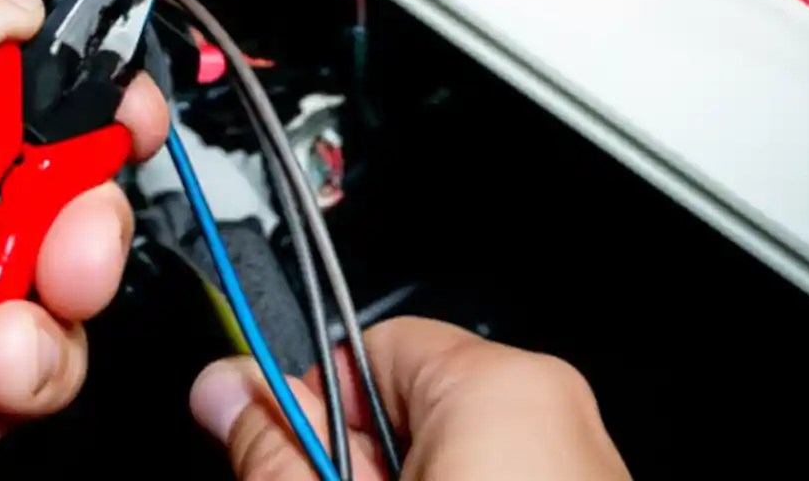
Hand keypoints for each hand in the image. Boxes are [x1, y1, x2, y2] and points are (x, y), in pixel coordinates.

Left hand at [0, 0, 168, 479]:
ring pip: (35, 262)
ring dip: (55, 291)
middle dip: (72, 188)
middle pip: (21, 157)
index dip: (50, 72)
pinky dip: (24, 372)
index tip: (107, 104)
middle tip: (69, 225)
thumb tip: (6, 1)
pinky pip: (14, 359)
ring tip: (7, 327)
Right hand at [190, 317, 630, 479]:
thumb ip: (274, 450)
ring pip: (448, 455)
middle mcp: (555, 414)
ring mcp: (582, 469)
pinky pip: (496, 479)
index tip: (261, 434)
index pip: (357, 342)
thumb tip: (226, 392)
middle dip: (351, 460)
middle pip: (400, 404)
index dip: (300, 399)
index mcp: (500, 387)